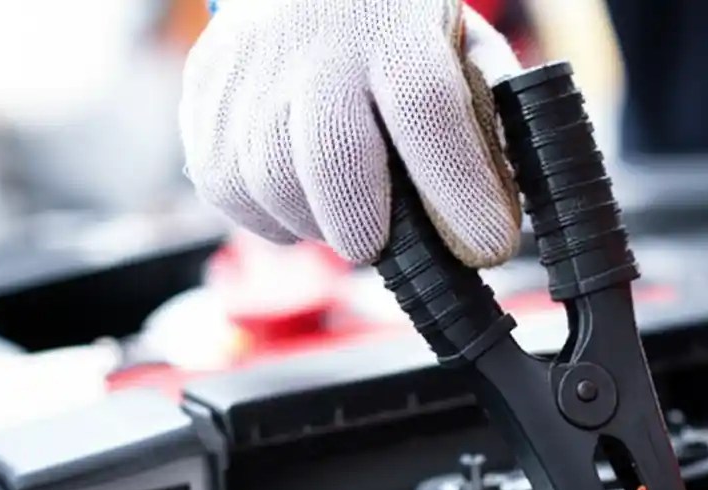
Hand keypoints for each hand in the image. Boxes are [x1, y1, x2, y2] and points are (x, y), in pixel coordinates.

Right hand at [179, 0, 522, 266]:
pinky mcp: (203, 95)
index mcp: (393, 30)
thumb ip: (491, 116)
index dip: (459, 190)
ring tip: (347, 206)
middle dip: (367, 225)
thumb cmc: (393, 26)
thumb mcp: (461, 46)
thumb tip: (505, 208)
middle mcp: (313, 45)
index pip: (427, 113)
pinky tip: (301, 192)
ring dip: (317, 222)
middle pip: (334, 160)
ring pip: (273, 186)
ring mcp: (248, 69)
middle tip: (384, 244)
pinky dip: (271, 214)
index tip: (488, 246)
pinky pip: (230, 190)